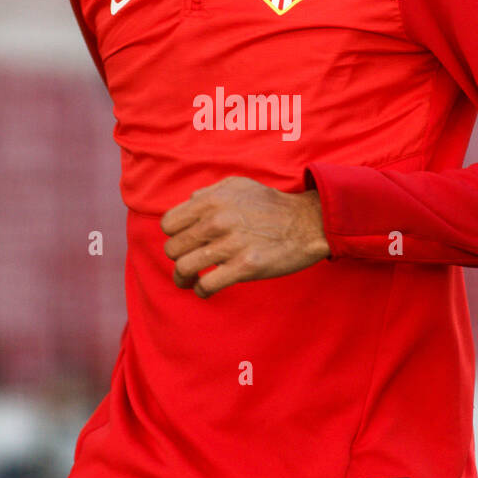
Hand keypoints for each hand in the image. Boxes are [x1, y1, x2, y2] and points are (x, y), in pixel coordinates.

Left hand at [160, 176, 330, 298]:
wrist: (308, 223)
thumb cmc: (271, 206)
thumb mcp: (238, 186)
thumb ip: (209, 193)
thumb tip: (188, 204)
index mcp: (212, 200)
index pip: (169, 224)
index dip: (174, 236)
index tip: (185, 242)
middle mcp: (217, 221)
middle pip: (173, 249)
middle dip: (179, 258)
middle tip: (189, 263)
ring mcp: (231, 245)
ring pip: (184, 269)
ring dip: (184, 279)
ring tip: (190, 281)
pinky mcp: (245, 267)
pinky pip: (207, 285)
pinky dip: (202, 291)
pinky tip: (207, 289)